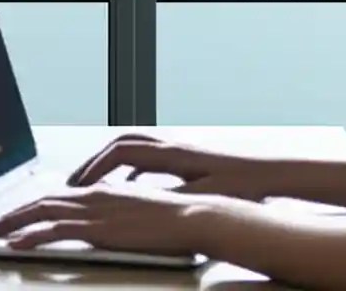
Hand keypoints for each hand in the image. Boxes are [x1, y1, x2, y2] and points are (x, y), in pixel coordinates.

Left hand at [0, 185, 212, 253]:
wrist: (191, 216)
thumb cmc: (173, 219)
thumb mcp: (139, 212)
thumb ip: (118, 214)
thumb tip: (106, 222)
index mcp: (102, 191)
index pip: (59, 195)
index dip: (35, 203)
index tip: (19, 212)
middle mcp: (93, 196)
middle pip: (44, 200)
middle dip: (17, 211)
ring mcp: (93, 211)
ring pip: (42, 212)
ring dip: (15, 221)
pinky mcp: (96, 228)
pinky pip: (53, 230)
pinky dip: (30, 235)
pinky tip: (16, 243)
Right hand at [67, 133, 274, 201]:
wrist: (272, 173)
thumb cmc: (244, 184)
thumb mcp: (205, 196)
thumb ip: (171, 197)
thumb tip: (141, 202)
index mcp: (173, 153)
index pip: (121, 152)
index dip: (95, 168)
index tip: (78, 186)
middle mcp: (171, 146)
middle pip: (120, 144)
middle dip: (93, 163)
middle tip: (73, 183)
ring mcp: (178, 150)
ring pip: (133, 148)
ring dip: (109, 164)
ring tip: (93, 183)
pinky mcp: (187, 159)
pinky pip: (147, 158)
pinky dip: (129, 169)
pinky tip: (128, 186)